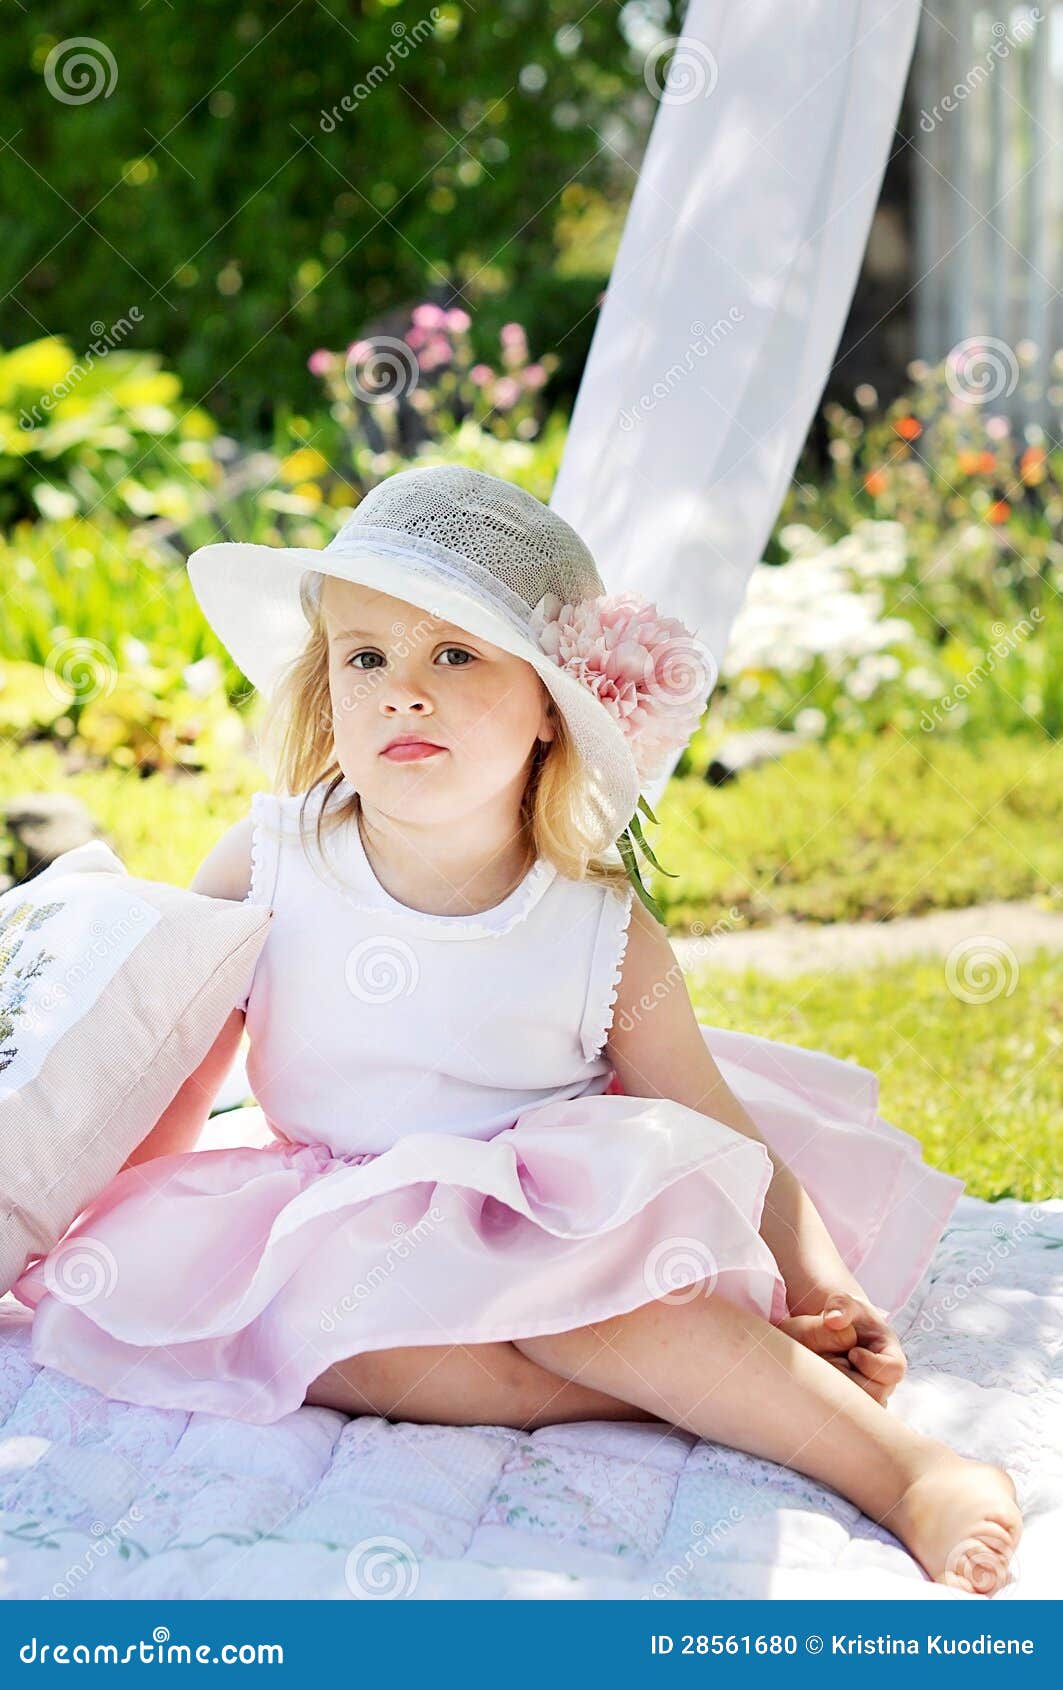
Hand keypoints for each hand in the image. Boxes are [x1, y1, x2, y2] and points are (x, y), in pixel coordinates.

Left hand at [778, 1291, 907, 1405]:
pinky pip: (846, 1415)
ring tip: (825, 1370)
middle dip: (848, 1379)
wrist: (830, 1327)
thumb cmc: (841, 1313)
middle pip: (875, 1395)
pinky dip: (830, 1401)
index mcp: (889, 1353)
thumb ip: (840, 1305)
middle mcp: (883, 1379)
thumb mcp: (842, 1301)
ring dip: (838, 1391)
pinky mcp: (852, 1404)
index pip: (893, 1369)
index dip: (872, 1364)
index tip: (852, 1352)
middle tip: (830, 1362)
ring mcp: (869, 1393)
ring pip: (860, 1410)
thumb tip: (833, 1321)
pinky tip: (820, 1384)